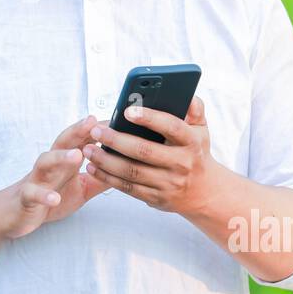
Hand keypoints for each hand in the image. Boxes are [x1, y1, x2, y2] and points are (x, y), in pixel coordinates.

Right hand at [0, 115, 112, 238]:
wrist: (17, 212)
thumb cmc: (52, 193)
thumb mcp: (83, 187)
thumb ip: (102, 176)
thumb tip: (128, 167)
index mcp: (67, 159)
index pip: (83, 138)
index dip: (98, 129)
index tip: (116, 119)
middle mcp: (52, 164)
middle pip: (64, 141)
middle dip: (78, 130)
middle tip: (93, 122)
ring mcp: (38, 178)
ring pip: (46, 161)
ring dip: (61, 157)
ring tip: (76, 155)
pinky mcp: (27, 196)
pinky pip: (34, 193)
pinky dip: (43, 195)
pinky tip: (54, 198)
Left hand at [82, 96, 213, 214]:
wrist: (204, 192)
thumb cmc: (196, 153)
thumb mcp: (201, 130)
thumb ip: (195, 109)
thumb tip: (187, 95)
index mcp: (191, 142)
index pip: (171, 127)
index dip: (150, 118)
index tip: (128, 110)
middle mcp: (181, 163)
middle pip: (144, 151)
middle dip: (116, 140)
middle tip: (96, 131)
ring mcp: (168, 183)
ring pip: (132, 171)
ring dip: (106, 160)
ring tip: (88, 149)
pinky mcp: (157, 198)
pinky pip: (128, 188)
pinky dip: (108, 177)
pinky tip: (94, 167)